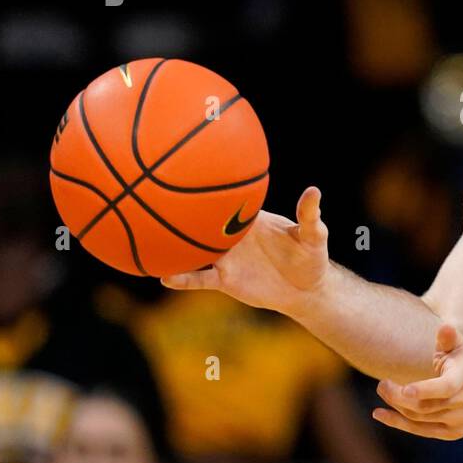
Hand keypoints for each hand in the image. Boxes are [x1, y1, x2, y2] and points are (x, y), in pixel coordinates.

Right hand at [161, 186, 328, 314]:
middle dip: (181, 212)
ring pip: (194, 250)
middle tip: (153, 198)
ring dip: (174, 247)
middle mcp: (232, 235)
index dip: (211, 188)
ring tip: (149, 240)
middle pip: (202, 223)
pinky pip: (200, 278)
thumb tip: (313, 191)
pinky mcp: (225, 279)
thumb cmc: (310, 257)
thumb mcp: (313, 236)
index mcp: (249, 219)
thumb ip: (309, 216)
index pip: (226, 201)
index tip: (191, 171)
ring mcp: (226, 257)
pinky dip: (183, 278)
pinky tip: (165, 277)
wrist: (305, 290)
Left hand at [372, 323, 462, 440]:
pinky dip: (398, 423)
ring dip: (397, 407)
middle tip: (382, 385)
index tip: (404, 389)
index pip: (447, 388)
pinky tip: (380, 414)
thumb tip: (445, 327)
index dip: (425, 390)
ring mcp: (459, 421)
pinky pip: (421, 430)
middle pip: (427, 406)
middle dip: (399, 397)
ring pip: (420, 418)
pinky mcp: (452, 433)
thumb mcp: (460, 346)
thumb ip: (450, 338)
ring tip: (383, 390)